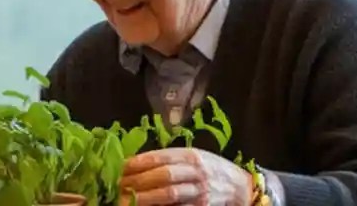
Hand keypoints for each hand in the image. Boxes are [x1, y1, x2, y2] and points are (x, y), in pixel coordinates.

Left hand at [119, 148, 251, 205]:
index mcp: (191, 155)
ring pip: (169, 194)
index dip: (139, 162)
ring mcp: (199, 192)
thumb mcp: (193, 157)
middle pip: (164, 175)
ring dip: (145, 198)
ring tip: (125, 200)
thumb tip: (135, 163)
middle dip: (138, 180)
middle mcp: (196, 172)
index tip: (120, 167)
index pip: (161, 157)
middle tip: (117, 185)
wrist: (240, 188)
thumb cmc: (211, 169)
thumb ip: (169, 159)